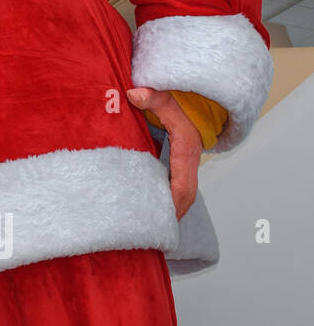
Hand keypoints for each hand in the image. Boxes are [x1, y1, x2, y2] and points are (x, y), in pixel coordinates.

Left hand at [127, 87, 202, 219]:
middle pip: (185, 195)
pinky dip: (162, 197)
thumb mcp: (167, 96)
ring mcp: (182, 162)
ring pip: (179, 191)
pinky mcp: (175, 162)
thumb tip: (135, 95)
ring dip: (168, 208)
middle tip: (152, 230)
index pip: (184, 185)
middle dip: (173, 214)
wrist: (190, 97)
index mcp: (186, 151)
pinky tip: (145, 205)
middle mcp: (187, 160)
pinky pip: (171, 184)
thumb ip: (154, 97)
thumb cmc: (177, 98)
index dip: (174, 203)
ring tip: (148, 225)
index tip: (163, 218)